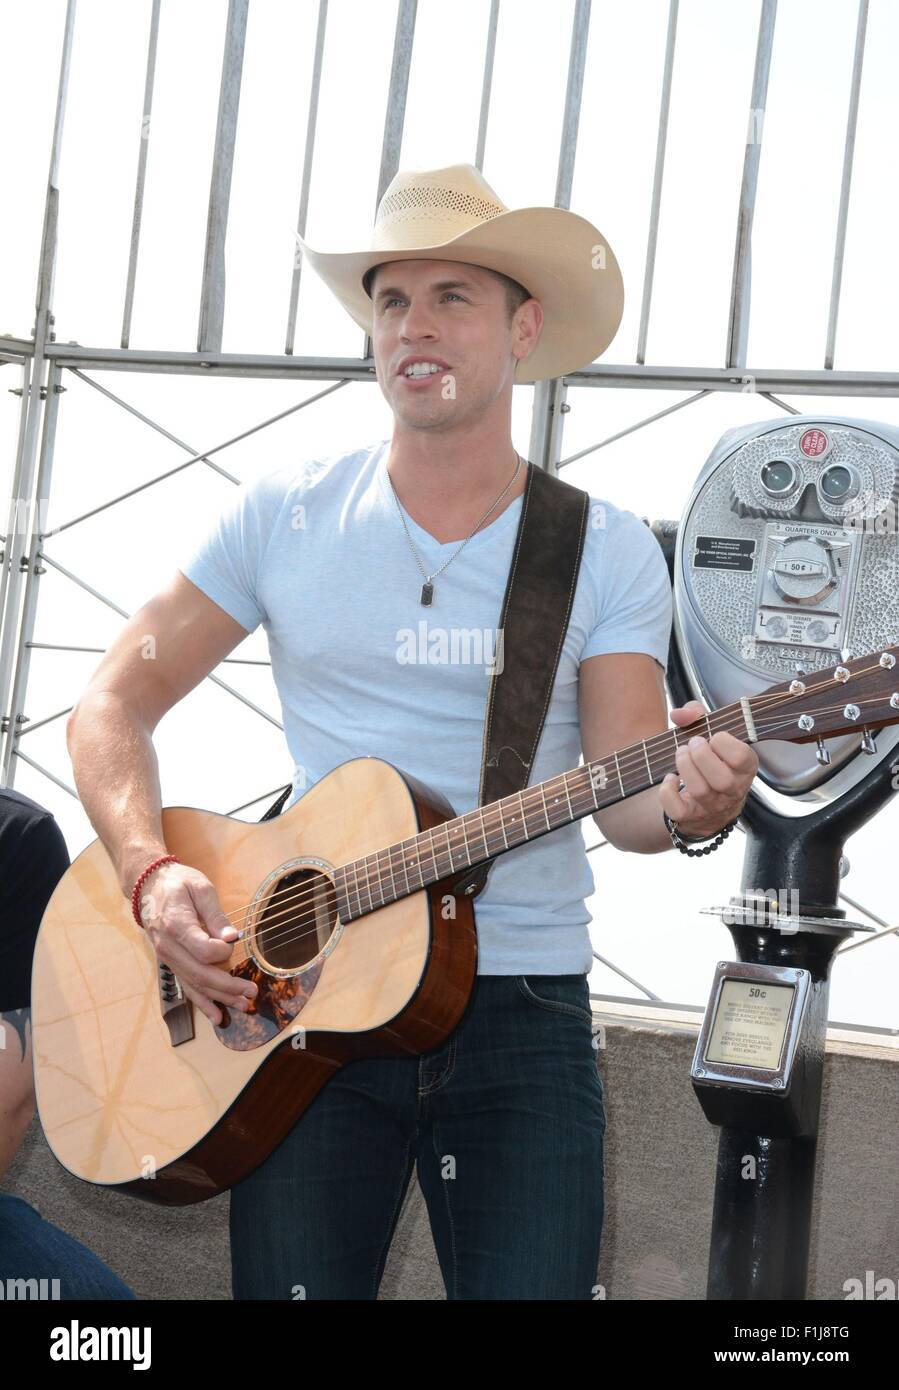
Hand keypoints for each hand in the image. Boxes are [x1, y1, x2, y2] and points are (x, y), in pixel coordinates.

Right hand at [138, 862, 257, 1026]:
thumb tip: (233, 937)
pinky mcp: (171, 964)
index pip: (203, 950)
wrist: (149, 887)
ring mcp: (167, 959)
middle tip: (252, 991)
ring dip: (220, 998)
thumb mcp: (200, 888)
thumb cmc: (178, 884)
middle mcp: (168, 947)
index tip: (235, 941)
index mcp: (176, 925)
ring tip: (243, 1005)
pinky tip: (217, 1016)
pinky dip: (202, 1003)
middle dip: (228, 986)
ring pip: (194, 984)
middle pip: (200, 974)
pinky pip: (186, 986)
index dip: (223, 952)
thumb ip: (215, 915)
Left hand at [660, 699, 758, 838]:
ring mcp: (713, 806)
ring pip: (700, 791)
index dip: (724, 742)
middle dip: (701, 755)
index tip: (714, 736)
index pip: (742, 757)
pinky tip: (671, 778)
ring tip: (681, 754)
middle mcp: (733, 790)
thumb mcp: (712, 734)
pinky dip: (668, 791)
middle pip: (721, 778)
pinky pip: (678, 810)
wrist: (712, 805)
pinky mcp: (691, 817)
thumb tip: (680, 714)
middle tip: (692, 744)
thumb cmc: (712, 760)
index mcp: (745, 769)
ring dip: (685, 766)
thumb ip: (698, 715)